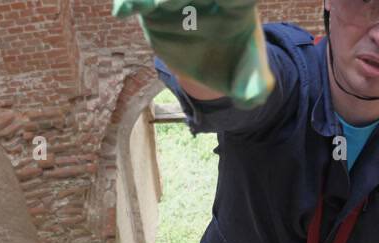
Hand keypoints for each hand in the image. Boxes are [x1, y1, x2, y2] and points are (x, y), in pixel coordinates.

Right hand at [112, 0, 273, 108]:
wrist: (213, 64)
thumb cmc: (236, 65)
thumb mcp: (249, 80)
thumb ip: (255, 86)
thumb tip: (257, 97)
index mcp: (237, 5)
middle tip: (166, 1)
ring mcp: (180, 1)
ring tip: (145, 5)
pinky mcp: (156, 10)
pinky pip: (141, 2)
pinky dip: (130, 3)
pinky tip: (122, 12)